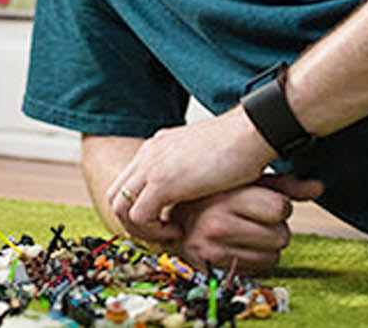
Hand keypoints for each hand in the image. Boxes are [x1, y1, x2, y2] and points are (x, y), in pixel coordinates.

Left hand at [108, 107, 276, 239]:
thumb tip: (197, 193)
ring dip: (142, 228)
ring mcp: (151, 166)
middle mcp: (148, 154)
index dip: (140, 207)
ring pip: (119, 206)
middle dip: (133, 221)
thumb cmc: (242, 147)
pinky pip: (138, 216)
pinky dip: (154, 230)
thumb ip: (191, 173)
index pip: (128, 182)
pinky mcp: (162, 181)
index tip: (166, 222)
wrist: (251, 132)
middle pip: (116, 194)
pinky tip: (180, 230)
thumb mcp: (205, 158)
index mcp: (157, 147)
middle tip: (163, 233)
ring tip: (173, 234)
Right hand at [168, 174, 323, 273]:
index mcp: (226, 194)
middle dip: (273, 229)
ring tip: (243, 233)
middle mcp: (217, 222)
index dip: (276, 206)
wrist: (169, 210)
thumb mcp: (244, 181)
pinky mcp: (210, 265)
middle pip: (281, 236)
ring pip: (272, 257)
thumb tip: (319, 186)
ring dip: (265, 248)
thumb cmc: (214, 193)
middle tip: (251, 220)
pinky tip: (236, 247)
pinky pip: (256, 271)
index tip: (259, 202)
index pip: (280, 208)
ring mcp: (212, 246)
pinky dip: (253, 262)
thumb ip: (283, 185)